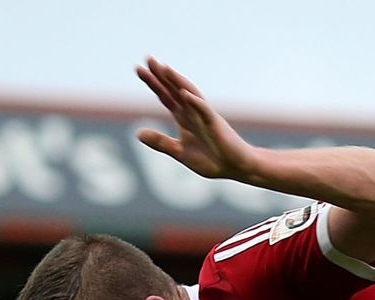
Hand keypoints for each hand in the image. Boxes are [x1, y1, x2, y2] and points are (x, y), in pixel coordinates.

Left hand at [134, 57, 257, 181]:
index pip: (166, 96)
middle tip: (148, 58)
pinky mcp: (216, 124)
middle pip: (175, 90)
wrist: (237, 167)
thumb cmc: (212, 159)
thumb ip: (161, 142)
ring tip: (165, 68)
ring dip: (177, 81)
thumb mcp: (180, 152)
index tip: (139, 69)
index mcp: (184, 118)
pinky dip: (194, 102)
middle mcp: (193, 113)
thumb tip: (137, 133)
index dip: (153, 83)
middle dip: (161, 75)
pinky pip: (204, 110)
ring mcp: (205, 116)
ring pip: (189, 94)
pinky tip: (183, 93)